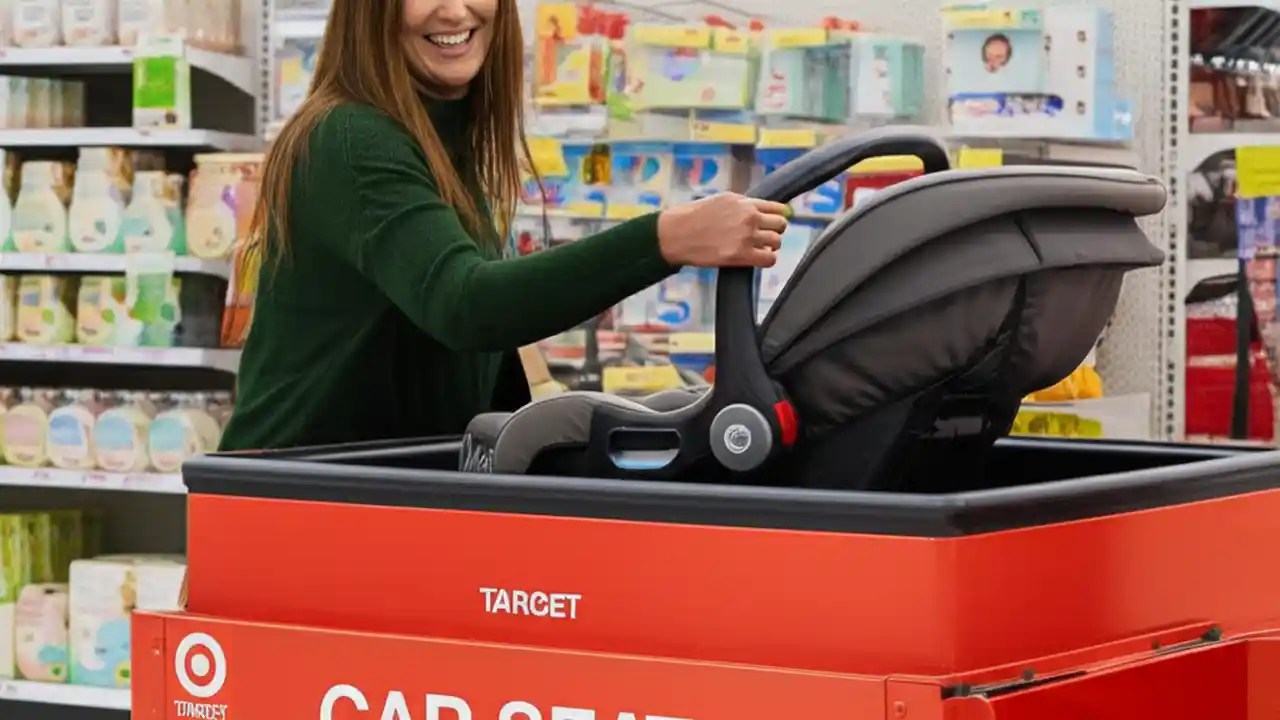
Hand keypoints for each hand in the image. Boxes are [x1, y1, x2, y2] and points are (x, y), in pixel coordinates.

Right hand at [656, 193, 788, 268]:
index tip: (776, 221)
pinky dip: (767, 259)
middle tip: (765, 236)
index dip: (779, 215)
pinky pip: (769, 259)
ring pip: (777, 242)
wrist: (676, 234)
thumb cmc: (692, 217)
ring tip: (759, 248)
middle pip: (781, 224)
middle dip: (775, 230)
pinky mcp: (740, 255)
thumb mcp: (719, 200)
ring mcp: (746, 236)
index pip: (777, 206)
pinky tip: (757, 258)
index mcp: (743, 201)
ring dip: (770, 246)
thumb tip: (759, 210)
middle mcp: (748, 216)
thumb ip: (741, 205)